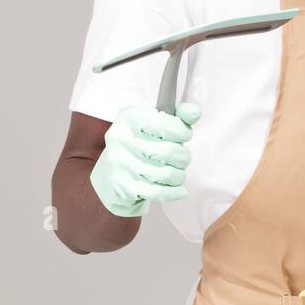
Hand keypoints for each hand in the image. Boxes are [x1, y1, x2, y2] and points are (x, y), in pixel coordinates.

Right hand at [89, 102, 200, 217]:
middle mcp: (121, 138)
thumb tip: (195, 112)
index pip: (169, 125)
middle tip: (181, 159)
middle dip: (183, 158)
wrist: (109, 176)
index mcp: (130, 117)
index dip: (184, 132)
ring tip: (177, 174)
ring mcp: (120, 163)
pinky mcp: (122, 186)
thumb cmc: (139, 146)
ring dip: (179, 176)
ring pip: (166, 173)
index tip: (184, 136)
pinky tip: (179, 190)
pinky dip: (174, 192)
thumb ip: (178, 117)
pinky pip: (158, 192)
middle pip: (170, 151)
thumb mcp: (155, 124)